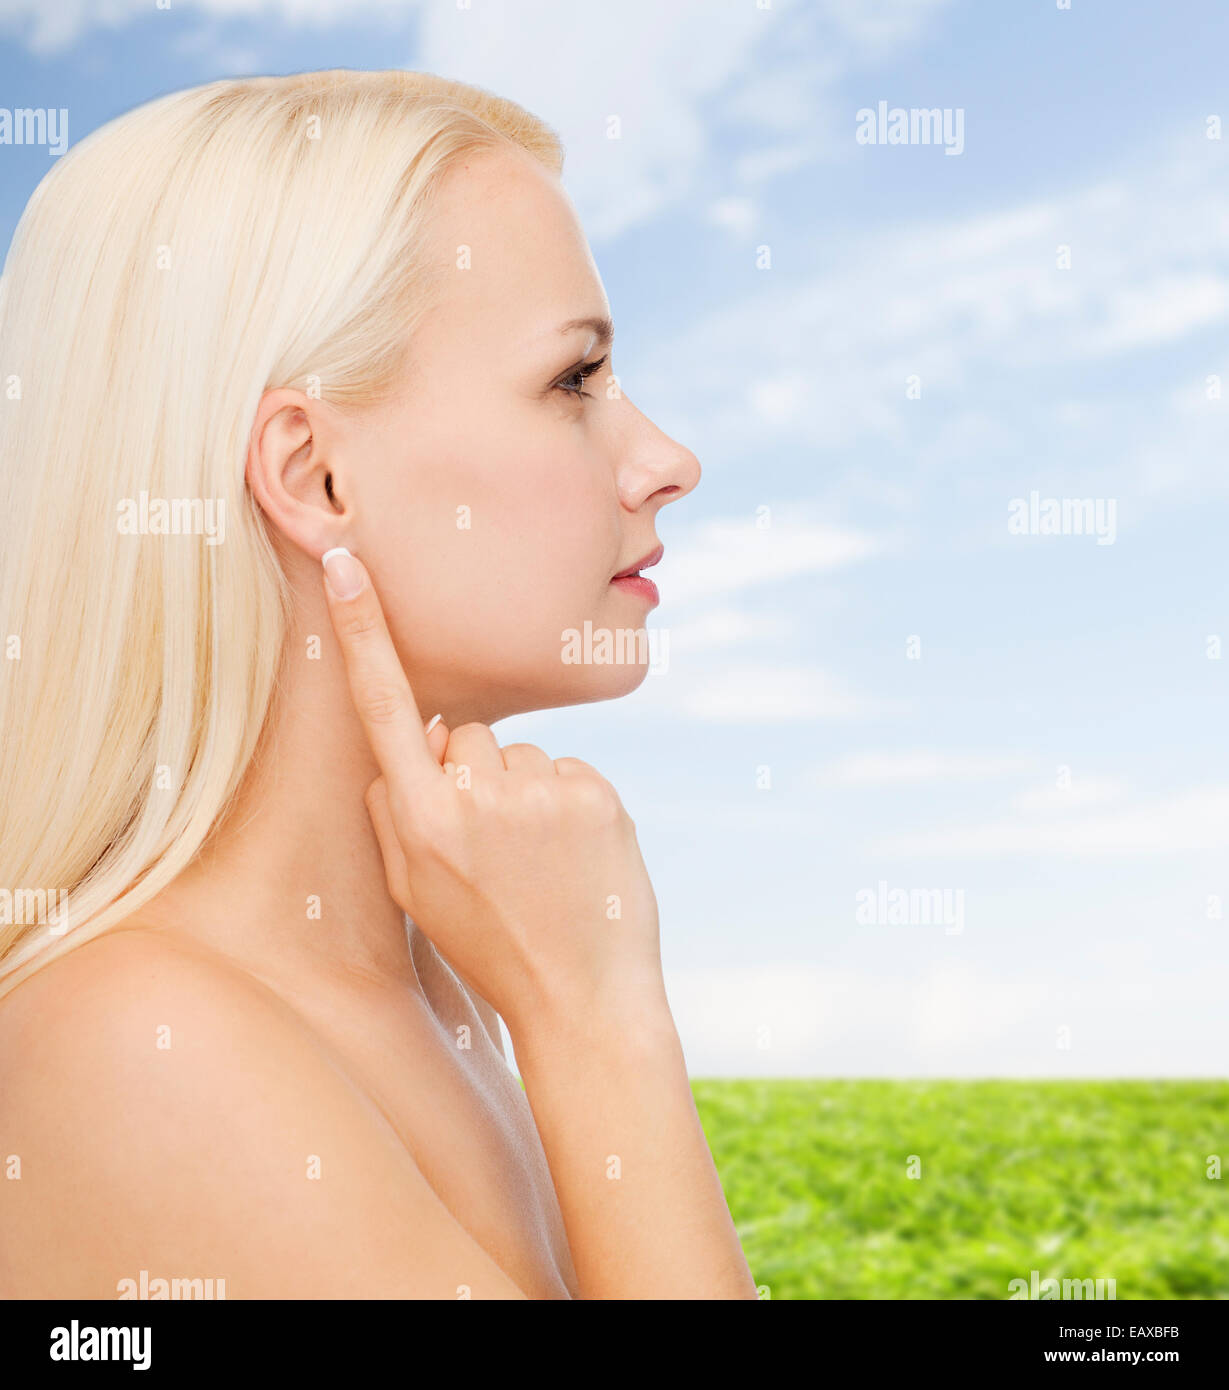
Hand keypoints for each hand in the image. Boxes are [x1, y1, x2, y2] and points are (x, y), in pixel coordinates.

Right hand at [321, 548, 665, 1038]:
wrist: (583, 999)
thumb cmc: (491, 946)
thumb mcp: (416, 894)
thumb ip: (394, 812)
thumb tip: (419, 735)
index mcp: (420, 822)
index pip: (383, 708)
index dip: (363, 633)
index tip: (346, 561)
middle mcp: (476, 797)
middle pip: (466, 737)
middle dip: (476, 775)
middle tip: (499, 848)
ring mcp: (542, 792)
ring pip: (522, 755)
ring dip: (527, 793)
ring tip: (542, 863)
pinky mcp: (597, 793)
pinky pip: (569, 770)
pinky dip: (570, 803)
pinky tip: (575, 858)